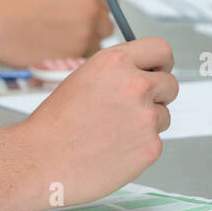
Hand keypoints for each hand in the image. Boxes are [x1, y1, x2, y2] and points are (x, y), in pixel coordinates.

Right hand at [0, 0, 113, 66]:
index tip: (93, 11)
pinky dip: (68, 57)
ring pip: (94, 45)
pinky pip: (78, 59)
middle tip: (73, 30)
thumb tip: (85, 1)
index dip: (100, 6)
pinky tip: (49, 49)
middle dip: (93, 28)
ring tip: (56, 41)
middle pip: (106, 25)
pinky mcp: (71, 56)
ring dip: (82, 45)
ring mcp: (83, 35)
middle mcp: (90, 10)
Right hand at [19, 38, 176, 206]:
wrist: (41, 161)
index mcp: (116, 62)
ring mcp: (146, 116)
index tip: (160, 70)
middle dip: (157, 95)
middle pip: (170, 83)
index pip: (161, 49)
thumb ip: (117, 72)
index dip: (162, 62)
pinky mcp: (150, 146)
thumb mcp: (84, 78)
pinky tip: (114, 150)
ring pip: (164, 115)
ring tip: (114, 133)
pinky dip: (140, 147)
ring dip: (147, 123)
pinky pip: (155, 141)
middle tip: (135, 109)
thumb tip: (141, 74)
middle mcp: (135, 84)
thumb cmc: (54, 125)